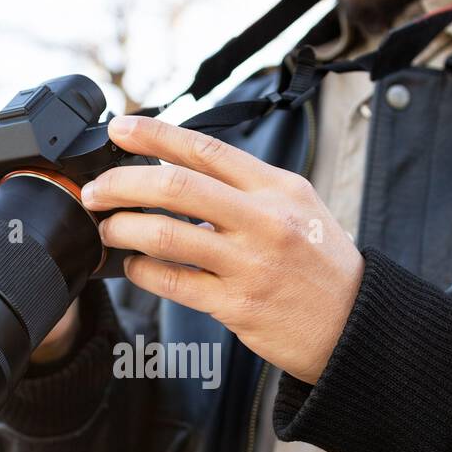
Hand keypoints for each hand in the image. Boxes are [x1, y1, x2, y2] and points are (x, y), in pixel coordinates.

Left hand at [82, 115, 363, 384]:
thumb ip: (247, 185)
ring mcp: (249, 264)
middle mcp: (264, 221)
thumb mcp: (299, 206)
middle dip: (123, 184)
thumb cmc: (321, 264)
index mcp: (277, 188)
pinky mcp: (237, 305)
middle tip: (97, 190)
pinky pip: (174, 283)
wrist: (354, 323)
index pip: (205, 149)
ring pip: (166, 236)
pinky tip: (134, 266)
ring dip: (124, 229)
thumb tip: (182, 166)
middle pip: (176, 188)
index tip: (119, 128)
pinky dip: (143, 271)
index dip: (155, 134)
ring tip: (108, 229)